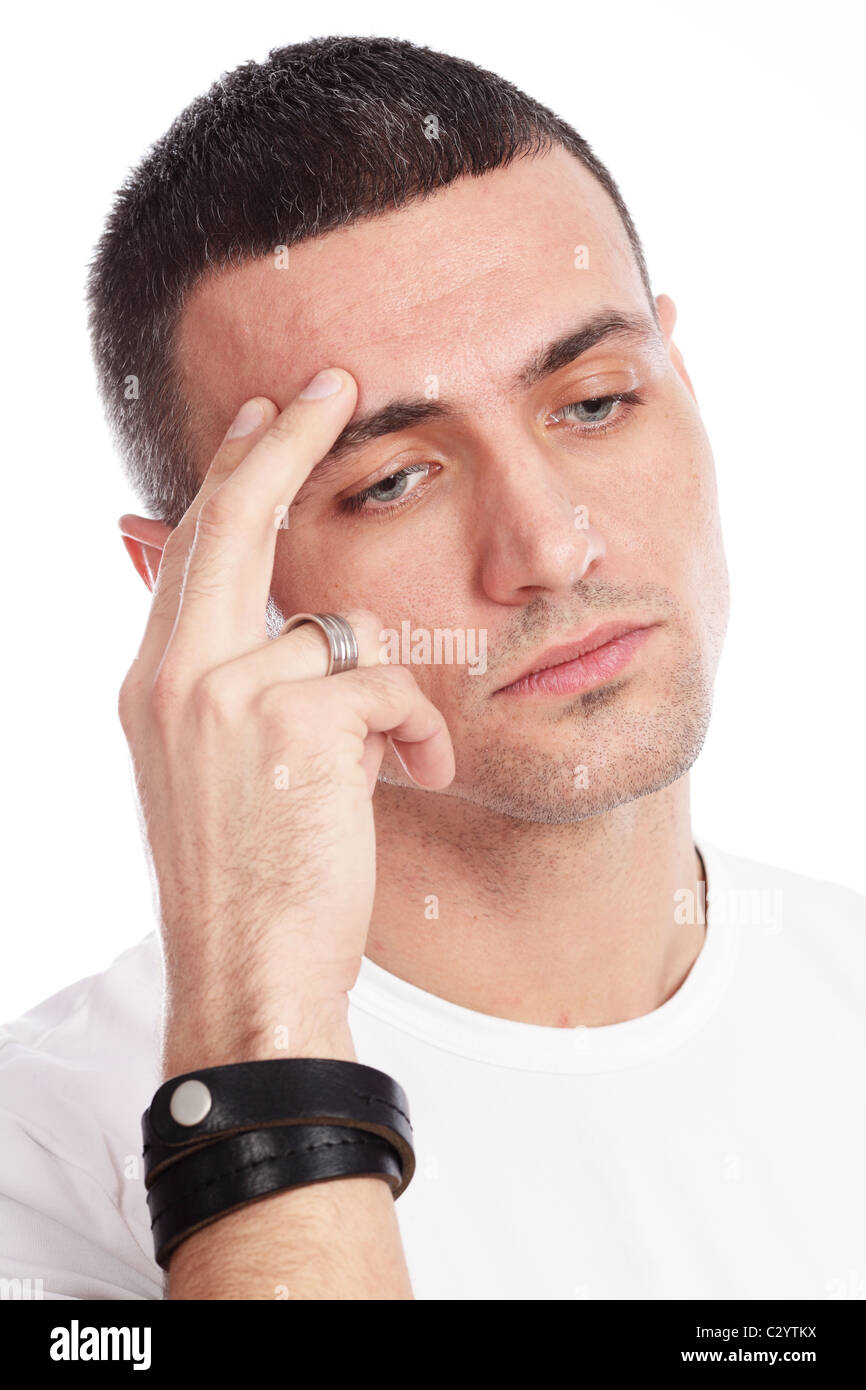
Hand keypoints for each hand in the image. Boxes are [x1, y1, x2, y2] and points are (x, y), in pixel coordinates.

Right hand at [118, 370, 454, 1071]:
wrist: (250, 973)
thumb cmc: (254, 878)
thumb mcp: (226, 768)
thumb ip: (246, 682)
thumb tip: (292, 622)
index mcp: (156, 682)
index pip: (192, 550)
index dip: (230, 475)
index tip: (259, 417)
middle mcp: (174, 674)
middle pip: (236, 519)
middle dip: (286, 441)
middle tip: (331, 384)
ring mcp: (225, 693)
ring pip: (343, 628)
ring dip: (388, 698)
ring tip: (391, 765)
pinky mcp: (292, 722)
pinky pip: (389, 687)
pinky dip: (414, 736)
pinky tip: (408, 784)